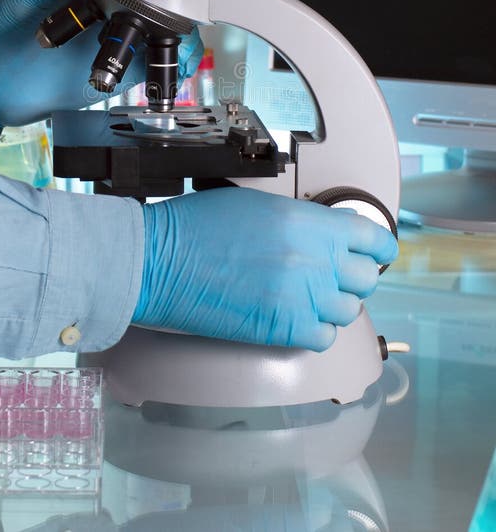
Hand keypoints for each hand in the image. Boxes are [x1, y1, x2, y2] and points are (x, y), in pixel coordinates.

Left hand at [0, 0, 203, 134]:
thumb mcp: (20, 0)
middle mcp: (107, 19)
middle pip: (157, 11)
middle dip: (178, 14)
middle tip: (183, 22)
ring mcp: (113, 49)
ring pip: (160, 42)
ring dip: (179, 43)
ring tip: (182, 49)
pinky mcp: (115, 78)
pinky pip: (150, 73)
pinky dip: (168, 73)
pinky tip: (175, 70)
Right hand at [133, 187, 397, 350]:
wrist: (162, 261)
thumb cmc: (197, 227)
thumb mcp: (258, 204)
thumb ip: (302, 220)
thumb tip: (324, 233)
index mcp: (309, 222)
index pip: (373, 238)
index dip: (378, 247)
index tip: (375, 252)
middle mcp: (314, 259)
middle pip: (366, 277)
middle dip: (352, 275)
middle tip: (333, 274)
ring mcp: (302, 297)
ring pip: (348, 309)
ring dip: (332, 303)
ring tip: (308, 296)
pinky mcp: (284, 328)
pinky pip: (324, 337)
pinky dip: (315, 329)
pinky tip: (296, 317)